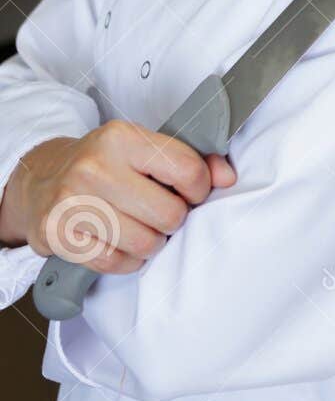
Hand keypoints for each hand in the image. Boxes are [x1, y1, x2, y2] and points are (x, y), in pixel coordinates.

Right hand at [0, 122, 235, 275]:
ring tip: (137, 227)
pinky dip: (125, 259)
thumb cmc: (103, 165)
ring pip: (146, 243)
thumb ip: (190, 159)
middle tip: (158, 213)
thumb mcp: (143, 149)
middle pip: (169, 214)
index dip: (199, 189)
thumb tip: (227, 177)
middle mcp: (95, 166)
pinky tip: (118, 242)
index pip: (187, 170)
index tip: (191, 193)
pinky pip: (116, 263)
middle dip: (172, 220)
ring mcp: (74, 201)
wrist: (41, 180)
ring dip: (150, 243)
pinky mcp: (59, 235)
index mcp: (122, 137)